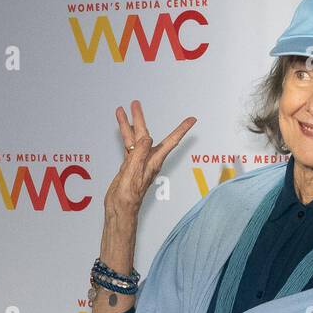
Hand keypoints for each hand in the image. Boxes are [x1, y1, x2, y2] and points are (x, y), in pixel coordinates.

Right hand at [105, 99, 196, 216]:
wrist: (120, 208)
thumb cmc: (128, 196)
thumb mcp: (134, 172)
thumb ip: (140, 153)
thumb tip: (148, 138)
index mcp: (153, 161)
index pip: (170, 142)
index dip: (181, 130)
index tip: (191, 120)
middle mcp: (147, 160)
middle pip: (145, 135)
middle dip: (140, 118)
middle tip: (135, 103)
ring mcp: (138, 162)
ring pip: (134, 138)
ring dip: (129, 124)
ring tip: (123, 110)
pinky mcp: (130, 166)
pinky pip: (128, 145)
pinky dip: (125, 135)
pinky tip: (122, 127)